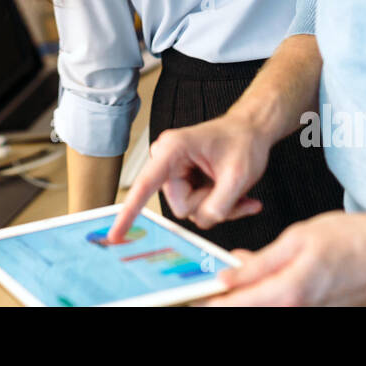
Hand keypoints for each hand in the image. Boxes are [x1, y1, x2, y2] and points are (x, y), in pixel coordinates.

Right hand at [107, 112, 273, 241]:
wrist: (251, 131)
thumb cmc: (244, 142)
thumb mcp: (239, 175)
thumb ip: (220, 204)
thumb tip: (204, 221)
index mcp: (173, 150)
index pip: (145, 185)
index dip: (129, 212)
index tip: (114, 235)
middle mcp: (167, 160)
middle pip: (182, 206)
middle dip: (210, 205)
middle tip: (232, 189)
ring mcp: (174, 173)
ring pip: (191, 210)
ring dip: (218, 205)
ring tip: (235, 188)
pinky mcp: (183, 182)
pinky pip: (197, 208)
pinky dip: (220, 205)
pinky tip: (238, 196)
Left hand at [203, 211, 365, 305]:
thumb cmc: (354, 238)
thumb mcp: (299, 237)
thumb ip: (261, 261)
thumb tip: (230, 274)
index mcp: (292, 291)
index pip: (241, 304)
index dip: (215, 303)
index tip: (194, 299)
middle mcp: (303, 310)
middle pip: (257, 311)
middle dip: (233, 301)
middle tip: (213, 289)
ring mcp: (317, 315)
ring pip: (274, 310)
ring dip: (254, 298)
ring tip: (241, 282)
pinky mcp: (327, 314)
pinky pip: (292, 308)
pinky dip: (276, 297)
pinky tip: (269, 283)